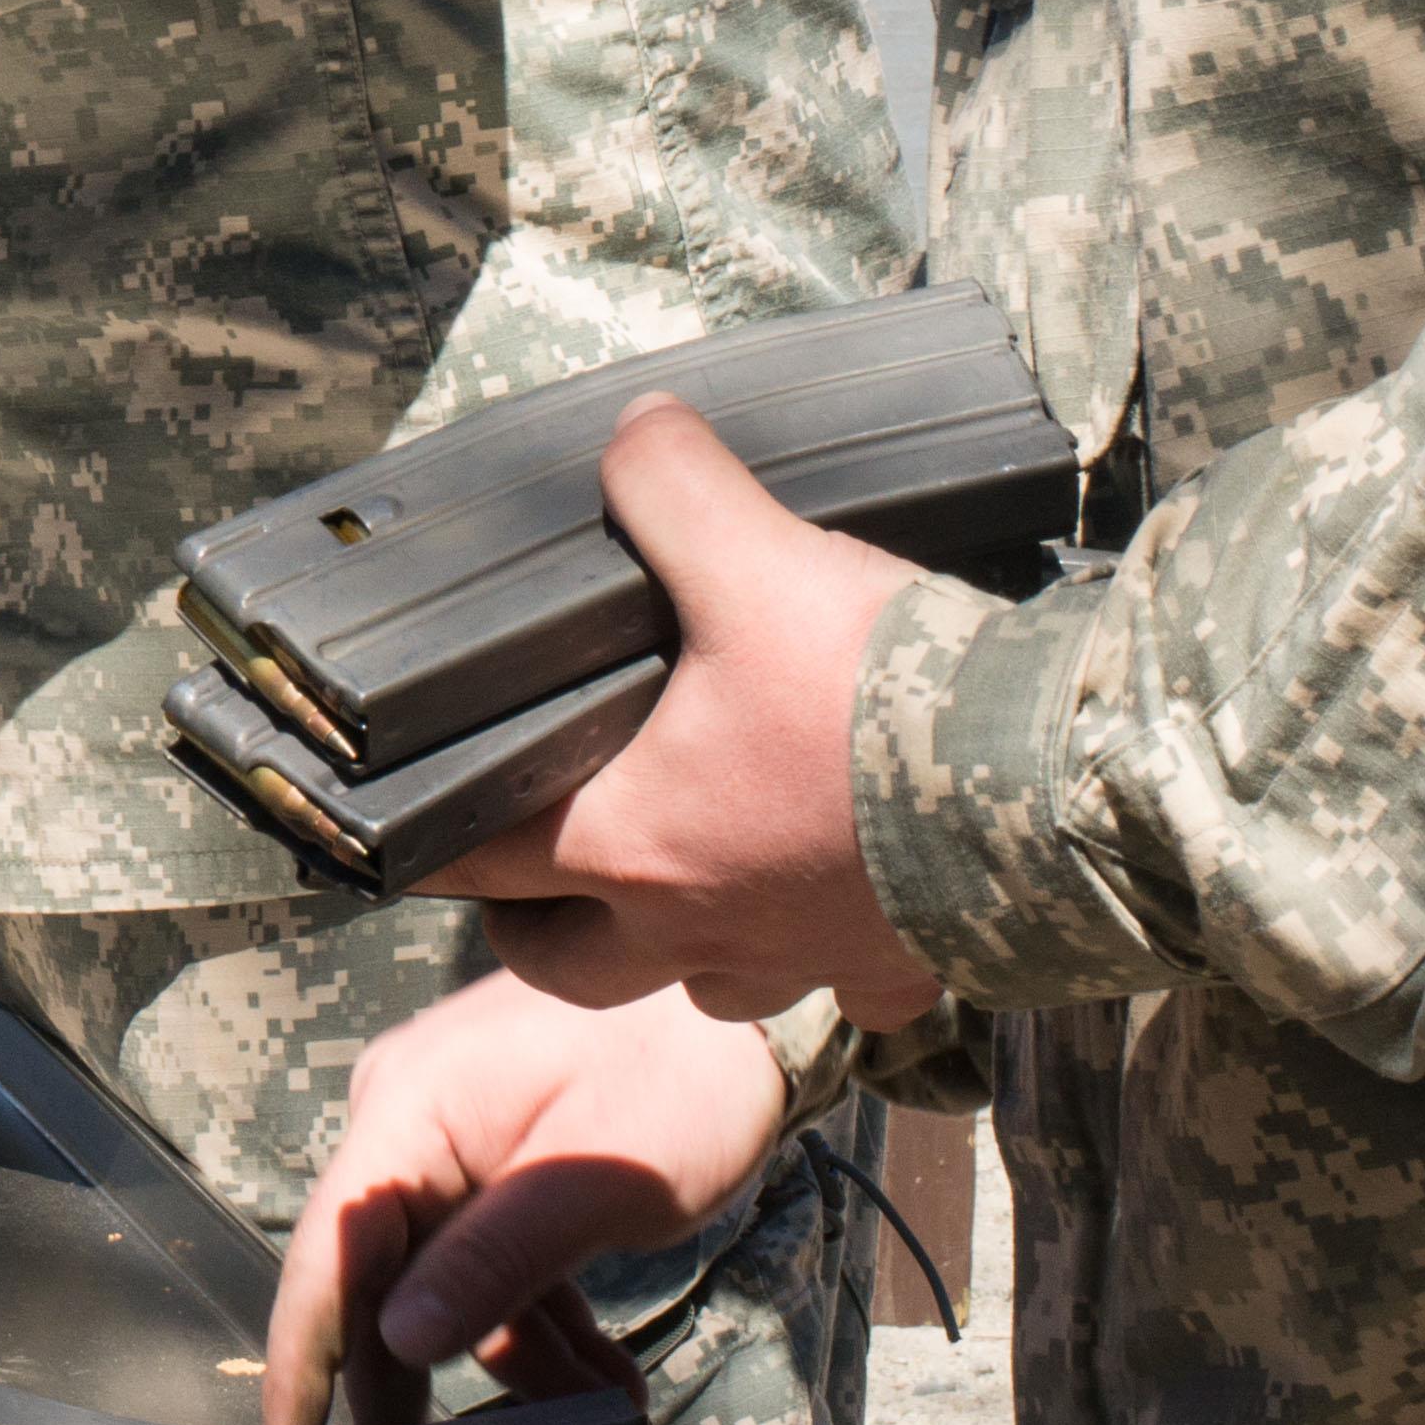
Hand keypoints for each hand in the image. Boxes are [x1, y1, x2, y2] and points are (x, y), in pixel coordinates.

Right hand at [264, 972, 796, 1424]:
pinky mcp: (496, 1155)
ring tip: (600, 1415)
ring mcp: (452, 1136)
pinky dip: (541, 1315)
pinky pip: (493, 1255)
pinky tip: (604, 1379)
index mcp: (410, 1110)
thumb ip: (493, 1263)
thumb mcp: (592, 1185)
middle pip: (385, 1272)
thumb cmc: (678, 1075)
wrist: (744, 1007)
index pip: (332, 1248)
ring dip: (517, 1352)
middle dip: (425, 1374)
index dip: (303, 1353)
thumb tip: (398, 1341)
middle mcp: (409, 1118)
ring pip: (449, 1276)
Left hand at [435, 400, 949, 1023]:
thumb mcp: (758, 558)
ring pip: (692, 984)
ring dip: (670, 943)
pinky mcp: (893, 969)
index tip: (376, 829)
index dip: (409, 837)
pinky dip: (824, 961)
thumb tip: (635, 433)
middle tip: (530, 866)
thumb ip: (672, 485)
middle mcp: (693, 925)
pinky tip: (838, 907)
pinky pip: (839, 991)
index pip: (467, 855)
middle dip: (530, 918)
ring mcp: (794, 961)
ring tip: (678, 876)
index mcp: (629, 839)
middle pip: (561, 957)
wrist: (1048, 798)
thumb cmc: (881, 696)